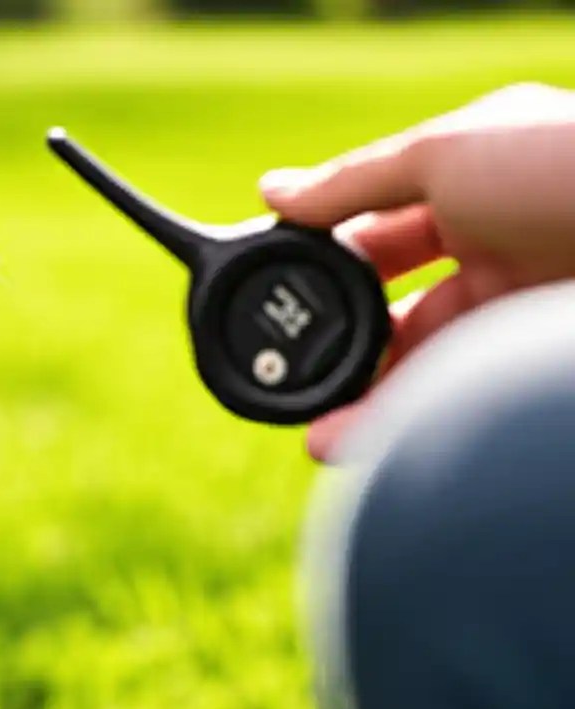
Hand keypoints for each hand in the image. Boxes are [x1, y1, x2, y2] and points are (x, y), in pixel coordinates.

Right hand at [258, 83, 574, 461]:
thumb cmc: (564, 166)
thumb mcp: (441, 154)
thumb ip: (353, 182)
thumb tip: (273, 191)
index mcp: (471, 188)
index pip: (380, 231)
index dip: (326, 259)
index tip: (275, 294)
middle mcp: (497, 251)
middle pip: (396, 309)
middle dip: (341, 343)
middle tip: (293, 376)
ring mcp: (521, 316)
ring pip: (424, 365)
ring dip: (367, 400)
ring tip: (320, 436)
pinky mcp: (531, 368)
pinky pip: (456, 401)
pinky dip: (404, 426)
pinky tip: (355, 443)